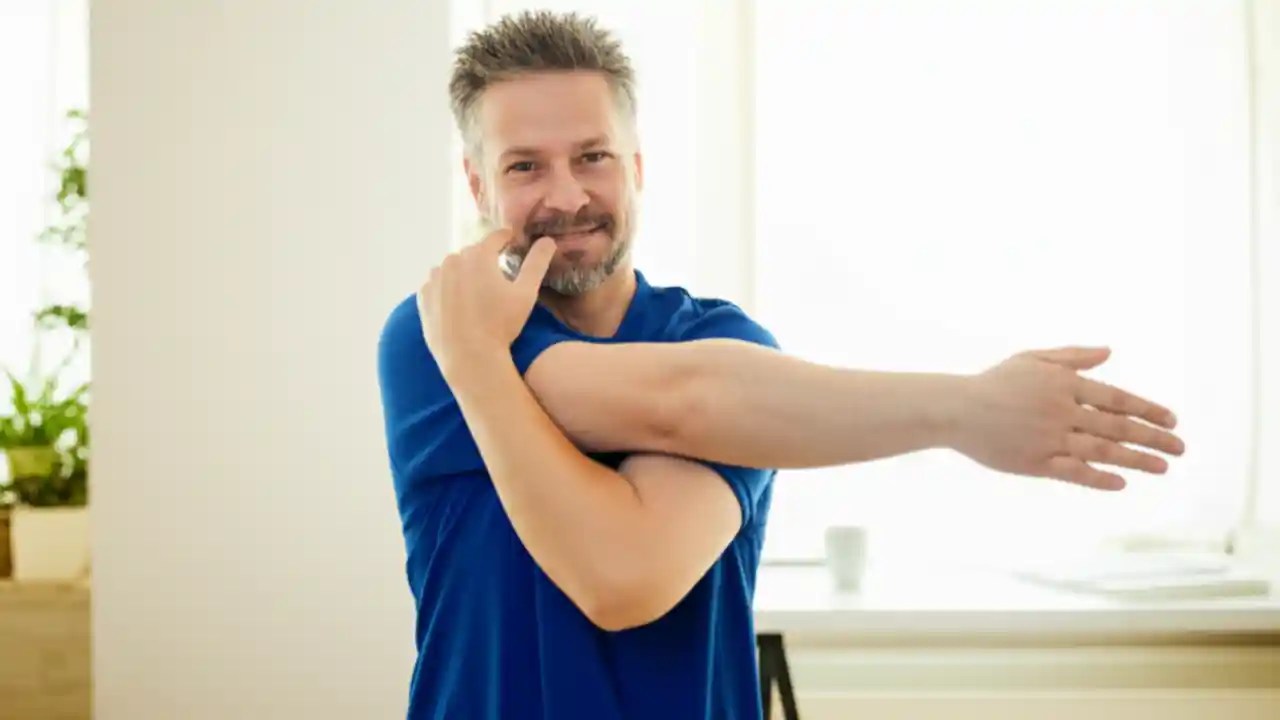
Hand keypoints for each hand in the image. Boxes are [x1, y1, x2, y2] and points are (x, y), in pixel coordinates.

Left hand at [417, 229, 555, 376]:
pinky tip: (458, 305)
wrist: (469, 358)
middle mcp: (452, 261)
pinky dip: (447, 289)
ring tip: (477, 294)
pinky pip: (437, 285)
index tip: (514, 246)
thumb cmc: (501, 325)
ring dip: (465, 273)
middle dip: (486, 260)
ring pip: (453, 267)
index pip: (496, 237)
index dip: (508, 240)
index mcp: (478, 255)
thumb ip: (537, 263)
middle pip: (474, 253)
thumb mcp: (526, 293)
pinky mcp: (423, 297)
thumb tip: (548, 240)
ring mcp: (434, 279)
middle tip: (498, 278)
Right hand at [951, 346, 1185, 490]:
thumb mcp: (1032, 359)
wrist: (955, 409)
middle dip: (1153, 437)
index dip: (1147, 409)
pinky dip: (1099, 478)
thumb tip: (1109, 353)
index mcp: (1063, 384)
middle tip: (1180, 447)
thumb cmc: (993, 382)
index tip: (1172, 420)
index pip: (1117, 398)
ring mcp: (1048, 439)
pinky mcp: (1034, 463)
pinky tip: (1120, 482)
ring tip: (1163, 467)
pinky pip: (1073, 472)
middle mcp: (1061, 411)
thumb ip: (1072, 357)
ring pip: (1102, 451)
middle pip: (1117, 426)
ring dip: (1136, 459)